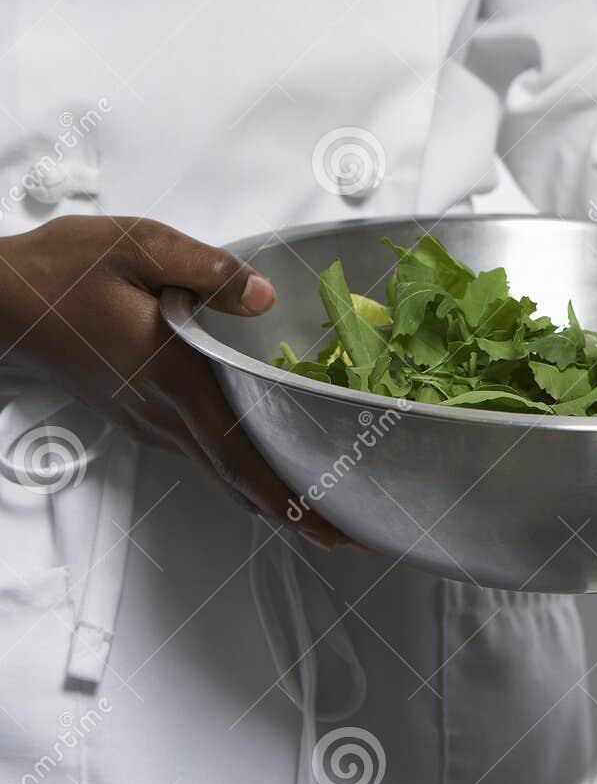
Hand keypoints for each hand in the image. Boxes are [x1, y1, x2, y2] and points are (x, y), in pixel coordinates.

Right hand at [0, 216, 345, 549]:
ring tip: (319, 511)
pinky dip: (241, 471)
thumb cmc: (60, 271)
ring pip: (220, 471)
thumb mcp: (138, 247)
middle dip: (297, 514)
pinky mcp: (137, 413)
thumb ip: (207, 271)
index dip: (289, 498)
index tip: (330, 528)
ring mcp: (147, 419)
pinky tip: (262, 467)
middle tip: (350, 536)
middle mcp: (162, 413)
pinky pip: (201, 453)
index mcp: (172, 379)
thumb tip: (263, 296)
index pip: (240, 454)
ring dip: (270, 495)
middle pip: (239, 479)